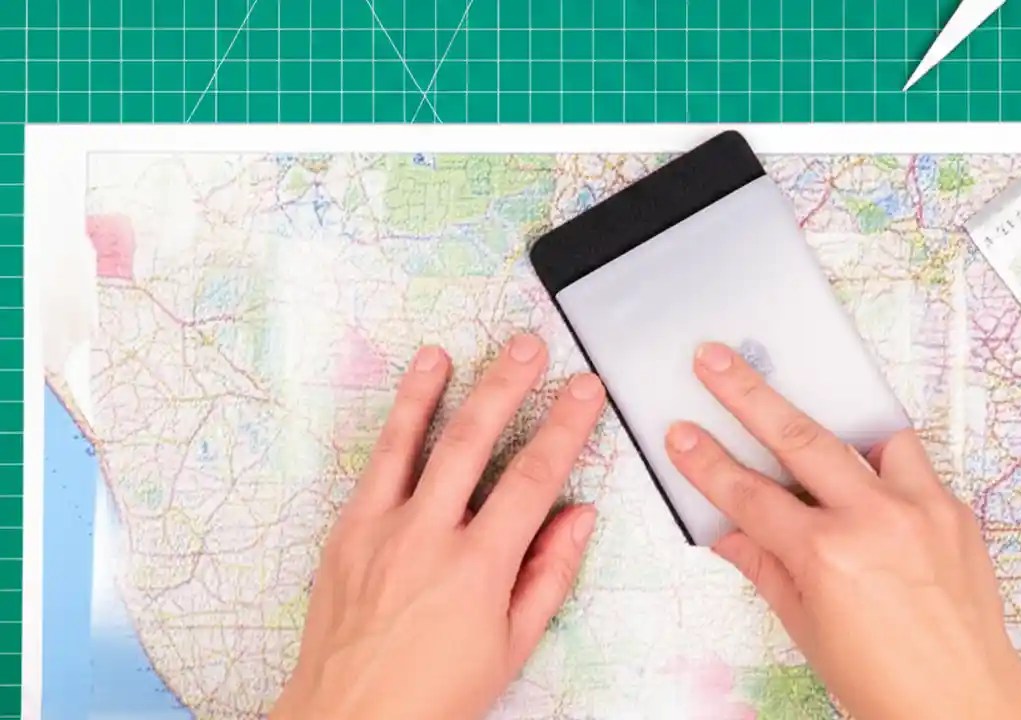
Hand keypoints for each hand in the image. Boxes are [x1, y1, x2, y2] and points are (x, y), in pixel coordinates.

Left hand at [271, 334, 605, 719]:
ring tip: (445, 352)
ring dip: (430, 391)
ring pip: (409, 443)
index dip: (565, 428)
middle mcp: (426, 537)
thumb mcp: (512, 646)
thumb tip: (579, 516)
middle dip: (504, 386)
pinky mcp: (346, 534)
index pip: (533, 479)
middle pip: (471, 441)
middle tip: (527, 346)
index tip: (584, 390)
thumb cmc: (435, 696)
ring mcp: (379, 530)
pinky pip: (373, 469)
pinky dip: (393, 431)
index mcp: (477, 568)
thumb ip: (548, 574)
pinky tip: (406, 404)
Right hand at [665, 342, 1020, 719]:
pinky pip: (912, 465)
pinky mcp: (954, 510)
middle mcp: (876, 522)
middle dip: (749, 393)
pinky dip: (885, 467)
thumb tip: (727, 530)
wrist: (968, 706)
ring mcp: (921, 509)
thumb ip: (765, 565)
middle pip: (799, 439)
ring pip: (869, 438)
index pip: (750, 496)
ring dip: (836, 428)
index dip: (708, 464)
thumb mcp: (806, 628)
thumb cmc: (888, 685)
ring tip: (809, 418)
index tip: (682, 436)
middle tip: (716, 359)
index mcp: (828, 557)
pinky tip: (868, 484)